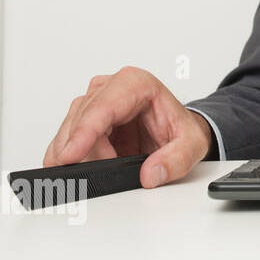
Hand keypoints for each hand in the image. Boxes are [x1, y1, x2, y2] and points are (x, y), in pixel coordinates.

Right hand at [43, 67, 213, 187]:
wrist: (178, 130)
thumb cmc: (181, 129)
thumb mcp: (192, 145)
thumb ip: (176, 160)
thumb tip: (151, 174)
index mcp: (137, 84)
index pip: (103, 106)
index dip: (83, 132)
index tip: (71, 155)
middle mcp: (112, 88)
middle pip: (82, 120)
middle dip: (84, 152)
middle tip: (98, 175)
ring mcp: (95, 102)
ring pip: (69, 129)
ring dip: (74, 156)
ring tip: (94, 174)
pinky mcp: (86, 119)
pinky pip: (66, 138)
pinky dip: (68, 157)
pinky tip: (75, 170)